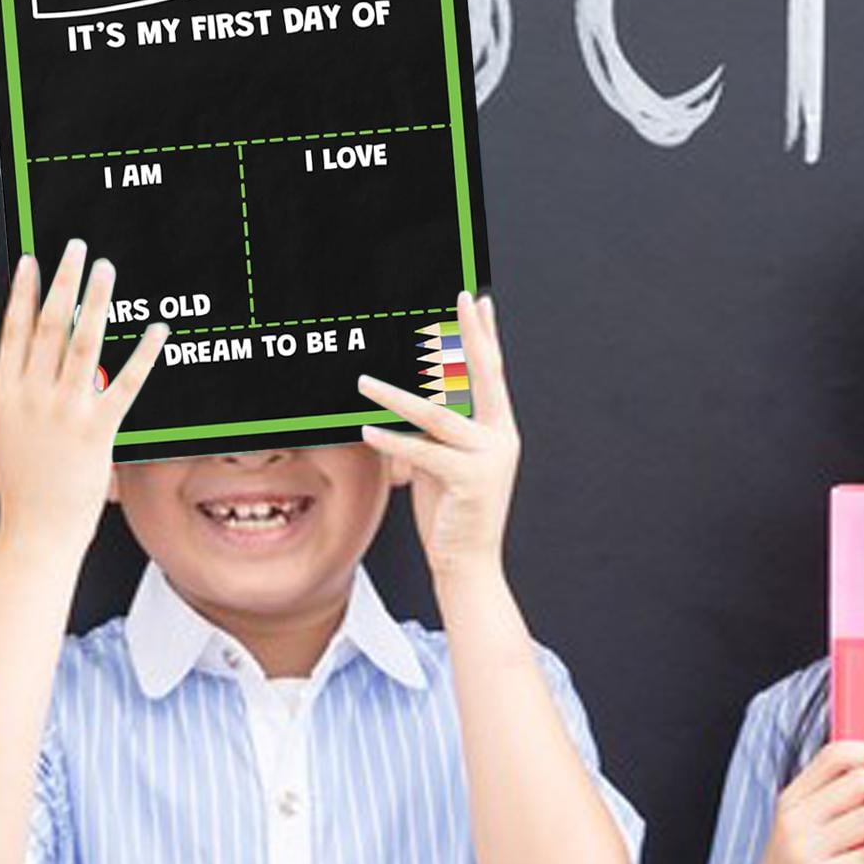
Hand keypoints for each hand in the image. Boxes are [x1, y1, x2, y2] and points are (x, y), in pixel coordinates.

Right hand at [0, 240, 167, 558]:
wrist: (35, 532)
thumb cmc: (25, 489)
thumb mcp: (9, 434)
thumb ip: (22, 397)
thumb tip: (35, 366)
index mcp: (7, 396)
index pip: (12, 331)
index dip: (20, 293)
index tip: (29, 262)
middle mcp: (34, 397)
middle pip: (48, 325)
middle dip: (62, 281)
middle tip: (75, 249)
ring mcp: (65, 412)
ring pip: (81, 341)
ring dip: (95, 301)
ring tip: (105, 270)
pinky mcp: (97, 431)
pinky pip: (124, 384)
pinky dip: (142, 354)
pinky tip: (156, 331)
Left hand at [356, 289, 519, 578]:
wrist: (466, 564)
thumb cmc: (450, 512)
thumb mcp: (439, 461)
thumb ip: (431, 431)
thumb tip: (406, 400)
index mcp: (497, 429)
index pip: (491, 373)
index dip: (484, 335)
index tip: (479, 301)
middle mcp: (500, 438)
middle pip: (484, 375)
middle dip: (471, 333)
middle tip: (462, 299)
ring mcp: (490, 458)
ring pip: (437, 415)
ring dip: (394, 396)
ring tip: (363, 382)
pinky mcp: (471, 480)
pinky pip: (424, 452)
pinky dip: (393, 441)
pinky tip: (369, 431)